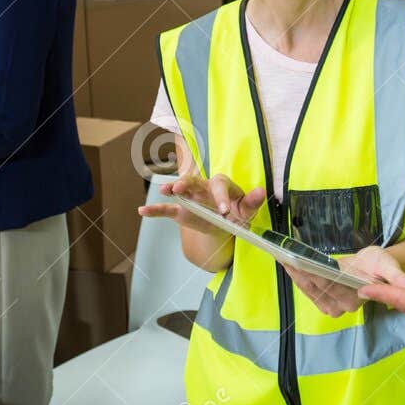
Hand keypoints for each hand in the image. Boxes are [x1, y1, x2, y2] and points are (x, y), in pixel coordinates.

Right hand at [138, 173, 265, 236]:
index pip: (220, 186)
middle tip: (180, 188)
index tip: (223, 211)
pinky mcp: (182, 211)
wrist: (226, 224)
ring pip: (180, 190)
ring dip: (172, 188)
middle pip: (195, 180)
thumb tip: (261, 191)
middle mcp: (204, 188)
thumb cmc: (239, 213)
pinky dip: (155, 210)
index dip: (221, 197)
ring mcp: (191, 198)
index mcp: (222, 185)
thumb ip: (253, 201)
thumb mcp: (247, 210)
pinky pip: (168, 209)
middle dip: (187, 183)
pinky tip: (142, 211)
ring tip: (164, 190)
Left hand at [284, 245, 404, 318]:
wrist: (374, 268)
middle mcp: (345, 305)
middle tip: (290, 259)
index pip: (338, 288)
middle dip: (304, 274)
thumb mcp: (391, 268)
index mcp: (360, 297)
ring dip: (297, 276)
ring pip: (311, 291)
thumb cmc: (381, 266)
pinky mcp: (324, 300)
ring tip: (285, 259)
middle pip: (321, 289)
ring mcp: (333, 305)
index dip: (321, 278)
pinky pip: (308, 291)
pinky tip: (288, 265)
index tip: (308, 266)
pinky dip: (297, 278)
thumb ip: (399, 279)